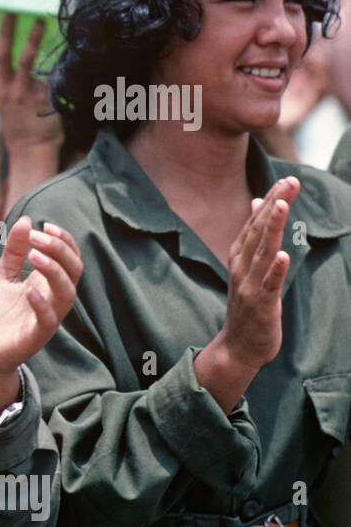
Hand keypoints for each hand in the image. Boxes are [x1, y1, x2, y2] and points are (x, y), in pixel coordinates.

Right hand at [0, 15, 59, 151]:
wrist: (32, 150)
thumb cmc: (20, 122)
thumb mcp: (4, 101)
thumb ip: (5, 80)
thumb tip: (13, 53)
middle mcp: (6, 89)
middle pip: (1, 55)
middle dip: (5, 31)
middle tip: (9, 10)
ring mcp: (24, 94)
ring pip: (25, 62)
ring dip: (32, 41)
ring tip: (40, 22)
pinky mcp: (43, 100)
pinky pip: (51, 76)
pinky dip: (59, 61)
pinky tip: (69, 46)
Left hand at [0, 217, 81, 411]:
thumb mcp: (1, 276)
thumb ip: (12, 252)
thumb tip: (25, 221)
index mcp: (47, 283)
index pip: (70, 258)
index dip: (64, 240)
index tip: (44, 225)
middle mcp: (52, 299)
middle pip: (74, 271)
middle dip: (60, 250)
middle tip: (37, 236)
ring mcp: (47, 318)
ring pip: (67, 293)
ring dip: (54, 271)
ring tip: (33, 255)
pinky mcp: (36, 336)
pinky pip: (48, 320)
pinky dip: (41, 303)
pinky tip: (28, 289)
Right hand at [218, 177, 297, 369]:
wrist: (237, 346)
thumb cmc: (247, 304)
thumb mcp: (249, 266)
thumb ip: (254, 235)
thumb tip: (260, 202)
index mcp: (239, 257)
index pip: (255, 223)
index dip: (271, 201)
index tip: (286, 180)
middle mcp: (241, 267)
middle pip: (258, 232)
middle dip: (274, 206)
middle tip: (290, 182)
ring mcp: (249, 286)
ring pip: (262, 253)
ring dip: (271, 229)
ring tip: (282, 206)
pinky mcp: (260, 305)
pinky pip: (269, 285)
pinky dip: (275, 270)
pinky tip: (284, 255)